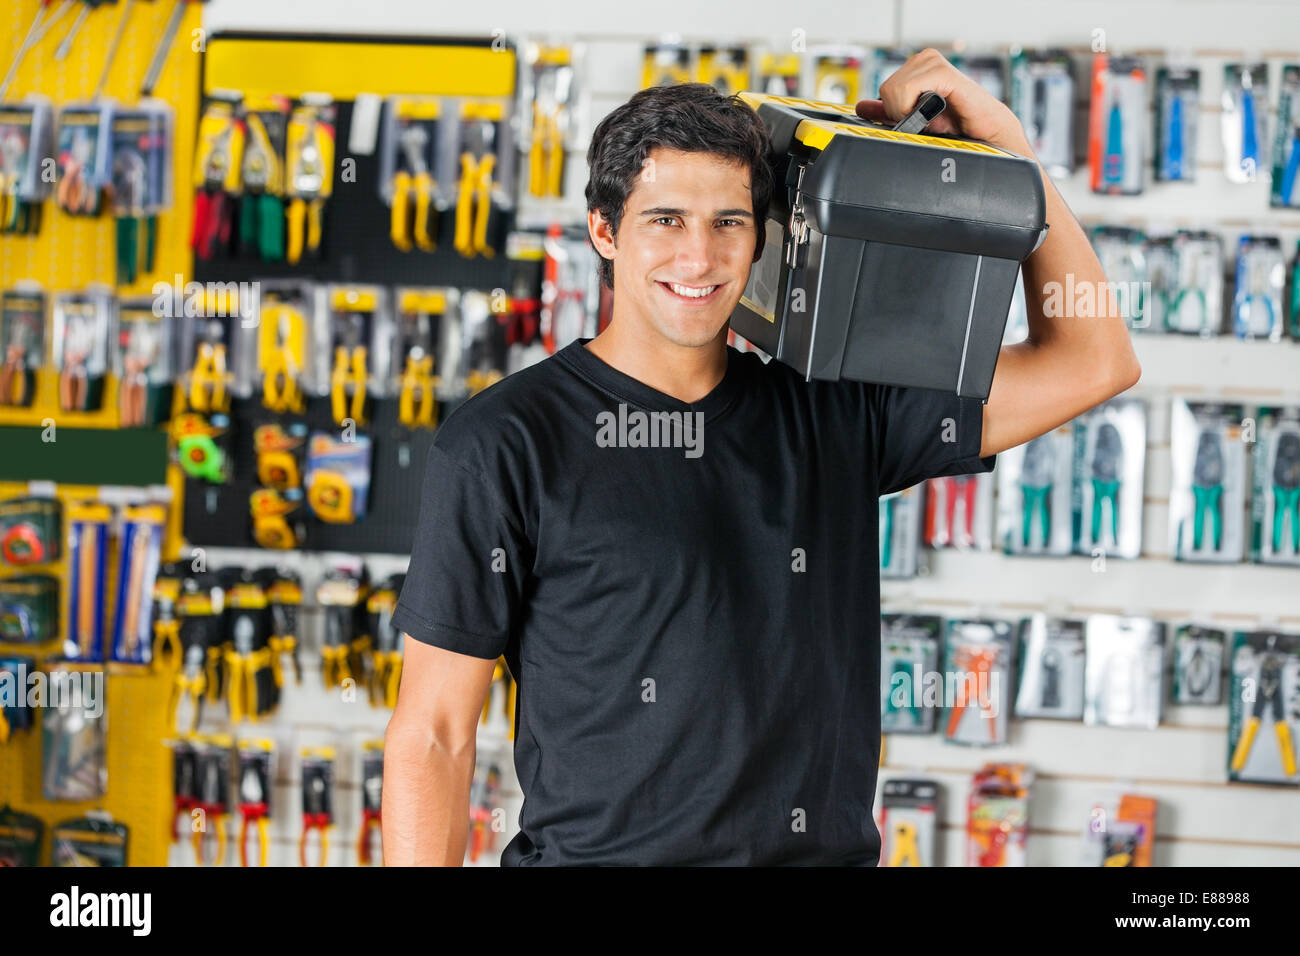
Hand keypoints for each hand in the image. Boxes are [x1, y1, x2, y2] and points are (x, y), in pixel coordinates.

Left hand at [854, 49, 1030, 155]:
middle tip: (926, 120)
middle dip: (900, 113)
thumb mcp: (915, 121)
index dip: (892, 111)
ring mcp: (932, 63)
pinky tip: (935, 112)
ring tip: (932, 117)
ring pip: (891, 91)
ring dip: (908, 113)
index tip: (913, 121)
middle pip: (885, 90)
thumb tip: (863, 107)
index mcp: (916, 69)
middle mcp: (923, 61)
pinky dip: (913, 109)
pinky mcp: (942, 72)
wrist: (989, 137)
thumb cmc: (959, 129)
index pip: (883, 89)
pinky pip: (905, 91)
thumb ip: (889, 112)